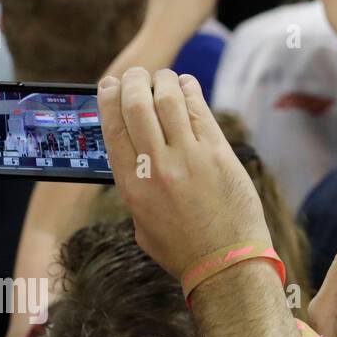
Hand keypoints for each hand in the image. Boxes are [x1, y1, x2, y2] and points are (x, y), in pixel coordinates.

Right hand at [98, 68, 269, 278]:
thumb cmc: (183, 248)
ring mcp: (190, 157)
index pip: (113, 129)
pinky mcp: (219, 154)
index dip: (109, 100)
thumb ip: (137, 189)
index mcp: (132, 186)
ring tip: (164, 78)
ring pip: (170, 101)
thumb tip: (137, 160)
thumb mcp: (143, 224)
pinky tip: (188, 85)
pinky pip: (201, 112)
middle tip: (137, 74)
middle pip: (138, 106)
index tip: (109, 85)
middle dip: (135, 82)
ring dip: (165, 81)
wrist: (226, 262)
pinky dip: (191, 92)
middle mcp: (157, 167)